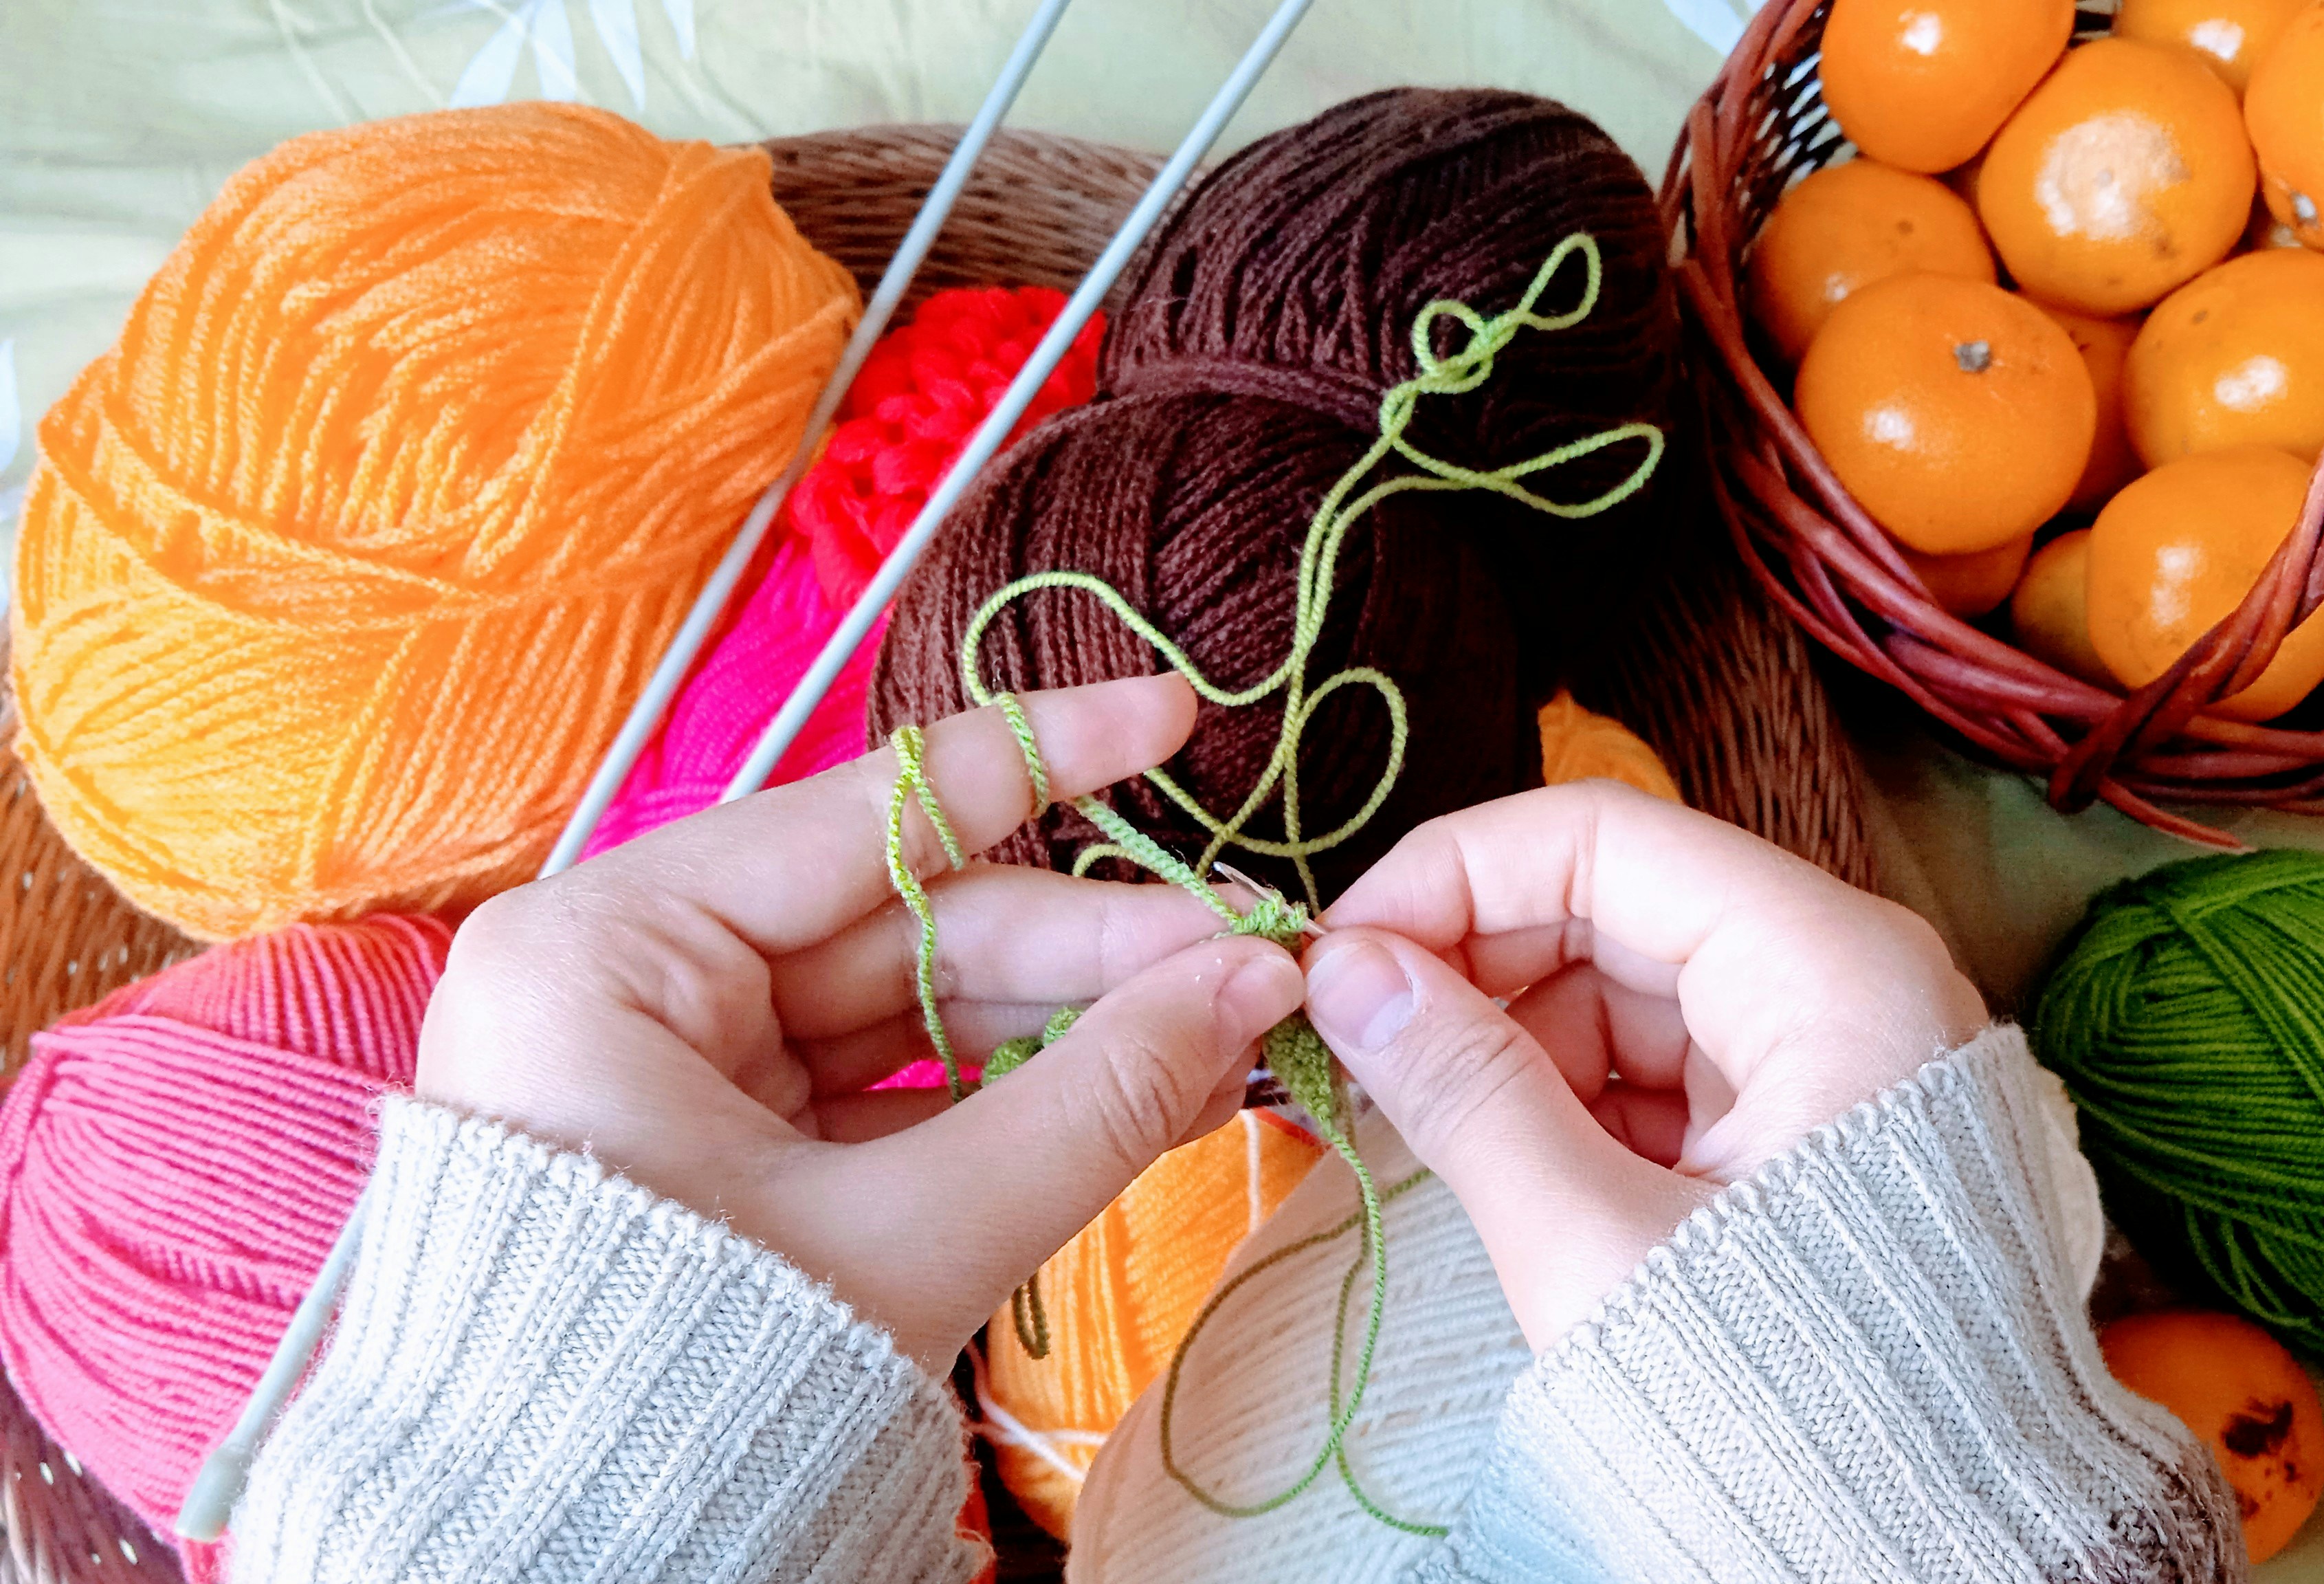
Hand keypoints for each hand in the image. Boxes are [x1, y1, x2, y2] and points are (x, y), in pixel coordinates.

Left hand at [416, 675, 1302, 1366]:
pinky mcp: (719, 1141)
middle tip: (1251, 958)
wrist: (564, 1565)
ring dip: (1068, 1023)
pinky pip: (888, 1087)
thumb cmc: (692, 1387)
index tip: (1171, 712)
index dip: (1037, 760)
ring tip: (1222, 1027)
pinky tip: (1141, 1083)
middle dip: (1091, 948)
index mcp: (608, 950)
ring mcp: (671, 1063)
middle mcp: (626, 980)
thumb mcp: (910, 1233)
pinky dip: (1007, 1093)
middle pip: (906, 924)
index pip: (862, 814)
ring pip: (911, 1008)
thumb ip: (1092, 1097)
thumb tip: (1256, 982)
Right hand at [1301, 782, 1985, 1349]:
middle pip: (1615, 909)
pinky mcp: (1803, 1137)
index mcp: (1830, 970)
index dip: (1453, 874)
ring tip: (1401, 1109)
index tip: (1341, 945)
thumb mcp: (1595, 1244)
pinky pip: (1659, 1076)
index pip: (1605, 841)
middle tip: (1345, 1033)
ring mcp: (1827, 1063)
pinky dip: (1562, 1102)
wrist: (1930, 1553)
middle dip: (1469, 964)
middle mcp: (1844, 984)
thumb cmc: (1788, 1401)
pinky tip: (1479, 1148)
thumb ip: (1464, 1091)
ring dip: (1505, 1039)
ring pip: (1626, 995)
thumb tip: (1348, 974)